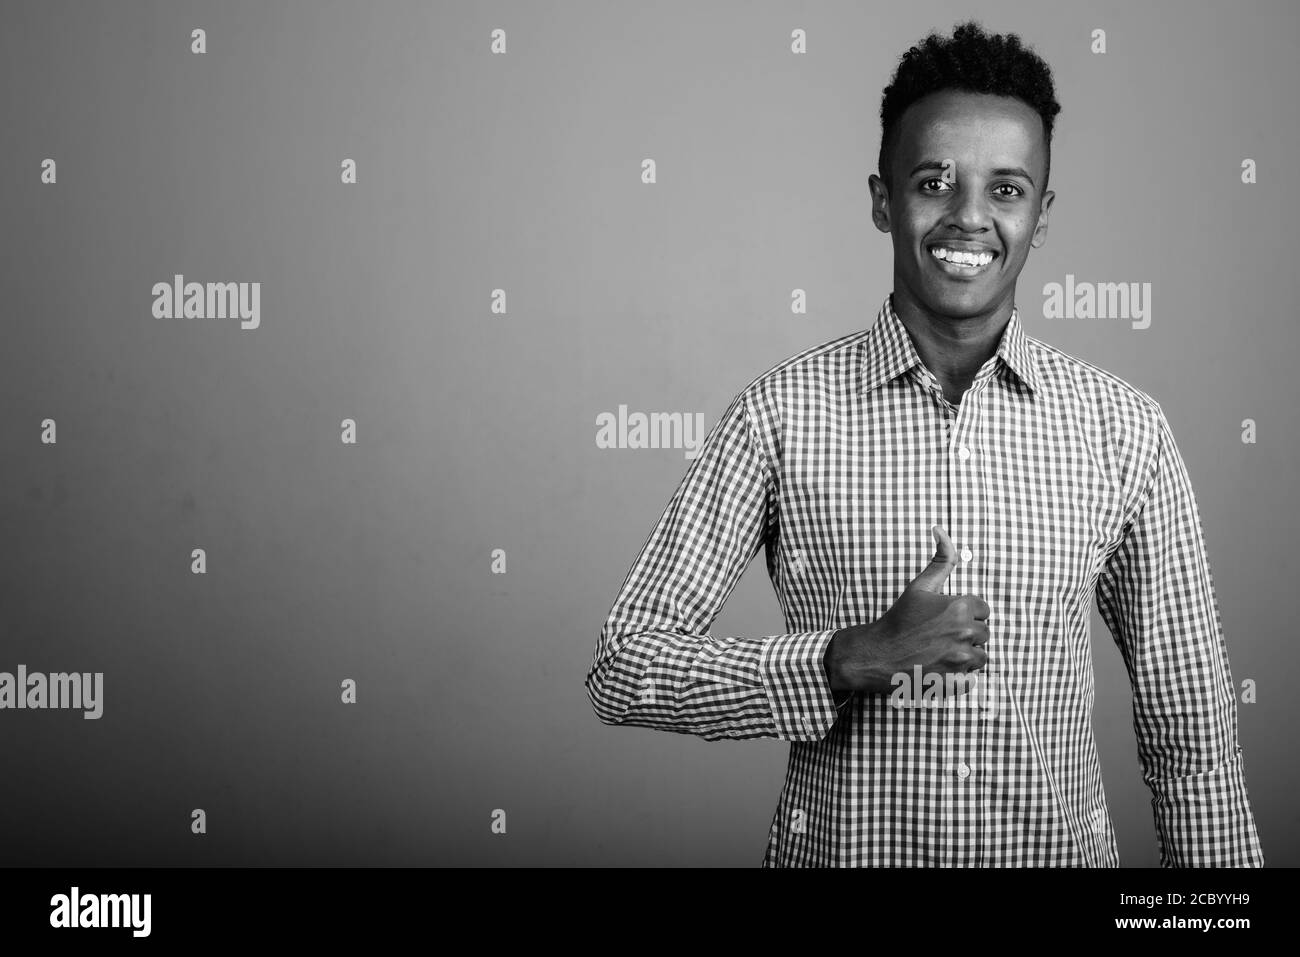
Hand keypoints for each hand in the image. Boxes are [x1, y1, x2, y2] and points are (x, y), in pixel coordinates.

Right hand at [825, 525, 989, 693]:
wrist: (876, 655)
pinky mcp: (956, 683)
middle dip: (967, 634)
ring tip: (941, 651)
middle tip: (940, 635)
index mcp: (960, 608)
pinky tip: (940, 668)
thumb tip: (941, 530)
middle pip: (984, 633)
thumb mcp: (919, 587)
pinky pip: (972, 679)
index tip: (946, 618)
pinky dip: (960, 677)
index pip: (984, 609)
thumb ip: (940, 560)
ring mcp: (961, 660)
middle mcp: (965, 633)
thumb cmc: (898, 620)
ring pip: (981, 657)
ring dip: (966, 655)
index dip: (966, 612)